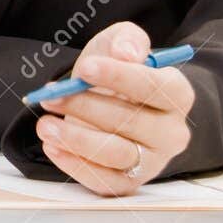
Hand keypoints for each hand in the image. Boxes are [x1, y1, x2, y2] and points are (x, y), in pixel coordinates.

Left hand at [33, 21, 193, 195]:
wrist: (110, 101)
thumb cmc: (117, 71)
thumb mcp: (121, 43)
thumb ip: (127, 40)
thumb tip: (127, 53)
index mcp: (177, 94)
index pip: (153, 87)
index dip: (118, 77)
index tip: (84, 69)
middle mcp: (172, 132)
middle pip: (131, 122)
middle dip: (86, 107)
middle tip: (50, 97)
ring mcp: (153, 161)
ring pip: (118, 154)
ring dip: (77, 140)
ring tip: (45, 126)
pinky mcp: (131, 181)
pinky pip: (107, 182)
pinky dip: (77, 166)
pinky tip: (53, 147)